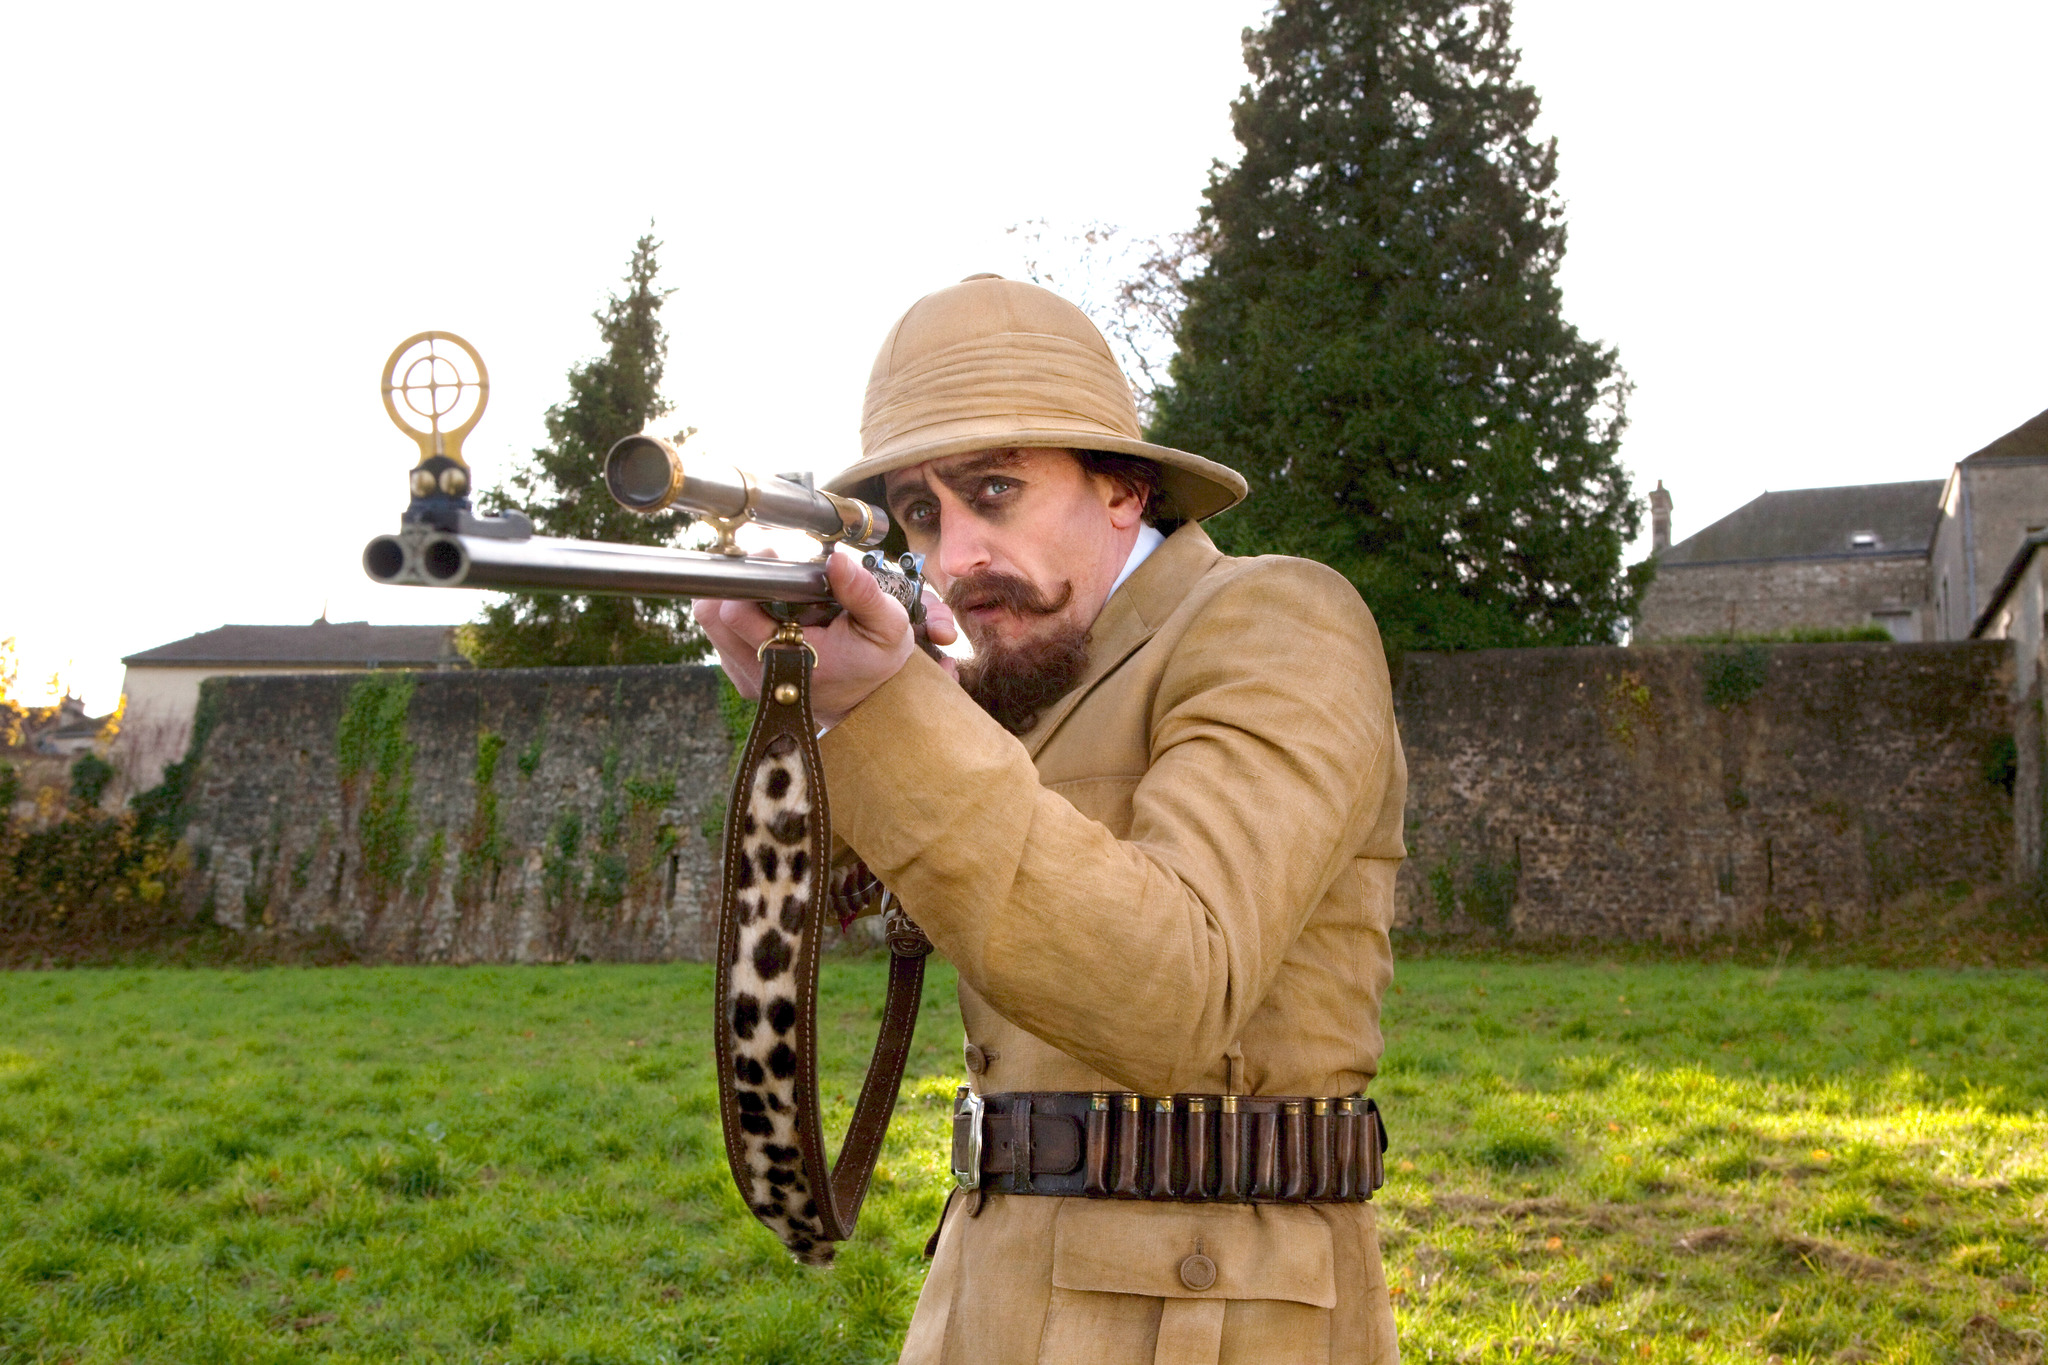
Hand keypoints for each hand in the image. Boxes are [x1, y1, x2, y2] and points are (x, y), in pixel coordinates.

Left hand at [694, 548, 959, 728]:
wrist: (869, 701)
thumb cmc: (876, 659)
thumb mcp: (886, 624)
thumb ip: (863, 592)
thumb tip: (837, 560)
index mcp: (794, 661)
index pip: (735, 613)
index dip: (748, 577)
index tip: (773, 556)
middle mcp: (762, 676)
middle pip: (712, 616)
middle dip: (735, 583)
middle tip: (769, 568)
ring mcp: (748, 679)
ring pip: (711, 625)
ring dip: (732, 597)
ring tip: (770, 588)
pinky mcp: (742, 678)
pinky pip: (720, 638)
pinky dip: (736, 616)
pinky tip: (768, 610)